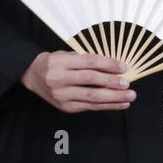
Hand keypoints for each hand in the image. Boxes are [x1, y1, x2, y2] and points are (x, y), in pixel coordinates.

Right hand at [20, 51, 135, 112]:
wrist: (33, 75)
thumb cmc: (56, 63)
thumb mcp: (68, 55)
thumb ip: (88, 60)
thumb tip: (116, 67)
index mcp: (60, 62)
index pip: (88, 62)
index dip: (108, 64)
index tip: (124, 67)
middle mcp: (58, 79)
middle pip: (91, 81)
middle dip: (112, 83)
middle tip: (128, 84)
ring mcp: (61, 95)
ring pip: (92, 97)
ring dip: (114, 98)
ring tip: (129, 96)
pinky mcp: (65, 107)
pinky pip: (90, 107)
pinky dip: (108, 105)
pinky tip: (120, 104)